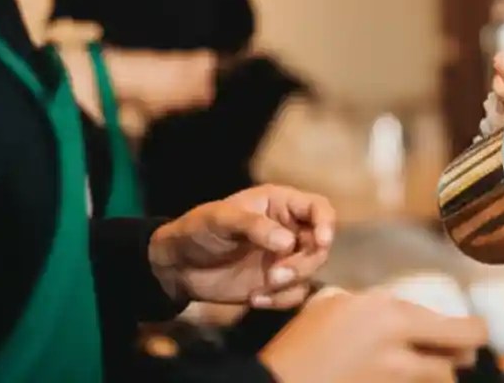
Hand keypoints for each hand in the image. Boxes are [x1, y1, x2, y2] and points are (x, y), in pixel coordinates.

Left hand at [148, 185, 335, 308]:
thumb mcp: (220, 219)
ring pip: (310, 271)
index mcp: (280, 205)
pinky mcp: (276, 284)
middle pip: (319, 245)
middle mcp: (289, 230)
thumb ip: (254, 226)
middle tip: (276, 274)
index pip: (318, 208)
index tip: (321, 241)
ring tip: (262, 288)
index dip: (326, 223)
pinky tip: (253, 299)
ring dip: (292, 282)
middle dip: (303, 263)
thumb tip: (288, 243)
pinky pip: (294, 294)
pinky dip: (279, 300)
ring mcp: (284, 258)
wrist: (177, 266)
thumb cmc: (198, 230)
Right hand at [258, 288, 489, 382]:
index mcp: (393, 317)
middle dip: (463, 353)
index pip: (463, 330)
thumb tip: (394, 308)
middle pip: (461, 358)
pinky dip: (413, 382)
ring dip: (437, 372)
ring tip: (420, 363)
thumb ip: (371, 303)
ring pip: (440, 379)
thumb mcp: (334, 303)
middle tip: (457, 348)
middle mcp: (403, 353)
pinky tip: (396, 375)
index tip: (478, 328)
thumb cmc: (302, 342)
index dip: (478, 330)